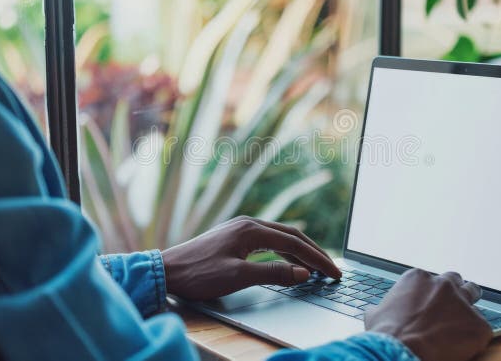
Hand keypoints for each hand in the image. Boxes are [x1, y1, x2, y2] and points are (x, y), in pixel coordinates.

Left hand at [161, 216, 340, 299]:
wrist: (167, 270)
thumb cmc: (199, 274)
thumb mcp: (238, 277)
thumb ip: (273, 274)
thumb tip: (303, 273)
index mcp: (251, 230)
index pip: (294, 243)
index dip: (317, 259)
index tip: (333, 273)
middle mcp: (248, 224)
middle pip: (291, 235)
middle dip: (314, 253)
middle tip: (333, 270)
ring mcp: (241, 229)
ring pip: (281, 237)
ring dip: (300, 252)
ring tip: (317, 268)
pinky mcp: (234, 237)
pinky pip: (269, 241)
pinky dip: (285, 252)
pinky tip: (290, 263)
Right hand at [365, 269, 491, 360]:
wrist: (402, 351)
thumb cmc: (387, 335)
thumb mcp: (376, 314)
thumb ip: (385, 306)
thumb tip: (379, 312)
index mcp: (418, 278)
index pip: (430, 280)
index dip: (429, 294)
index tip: (427, 307)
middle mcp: (443, 285)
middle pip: (456, 281)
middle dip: (455, 292)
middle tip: (450, 309)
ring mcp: (463, 303)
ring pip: (473, 297)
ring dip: (467, 309)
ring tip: (460, 327)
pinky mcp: (479, 325)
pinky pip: (481, 329)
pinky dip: (473, 338)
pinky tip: (462, 348)